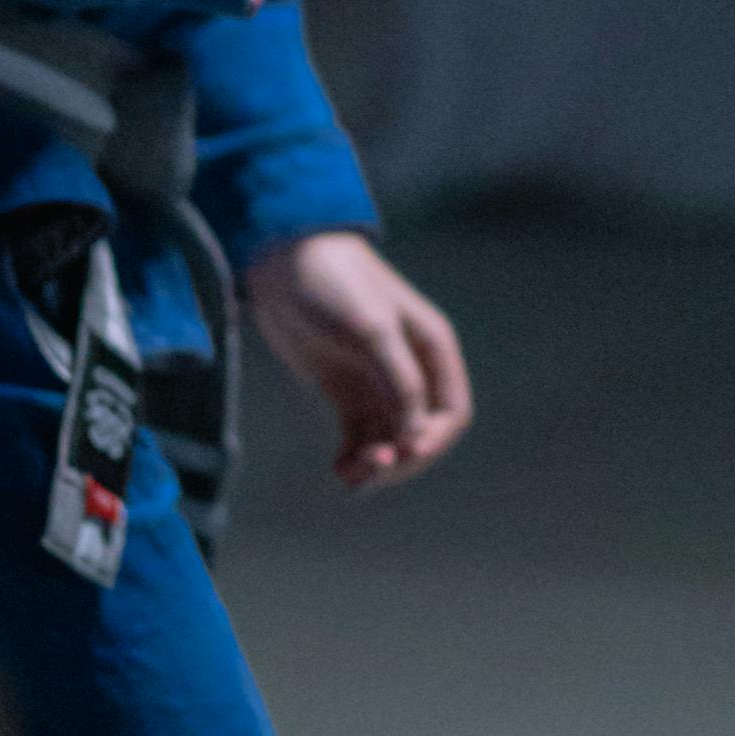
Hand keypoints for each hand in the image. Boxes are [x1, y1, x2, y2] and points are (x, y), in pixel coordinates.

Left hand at [244, 230, 475, 491]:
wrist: (283, 259)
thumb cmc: (336, 286)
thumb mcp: (372, 331)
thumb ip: (400, 384)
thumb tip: (414, 439)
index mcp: (432, 350)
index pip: (451, 414)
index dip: (431, 442)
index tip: (399, 455)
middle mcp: (411, 369)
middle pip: (421, 434)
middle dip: (400, 459)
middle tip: (366, 473)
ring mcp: (376, 382)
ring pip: (390, 439)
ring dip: (375, 464)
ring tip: (347, 476)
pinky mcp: (344, 390)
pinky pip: (361, 436)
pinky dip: (355, 456)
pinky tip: (339, 468)